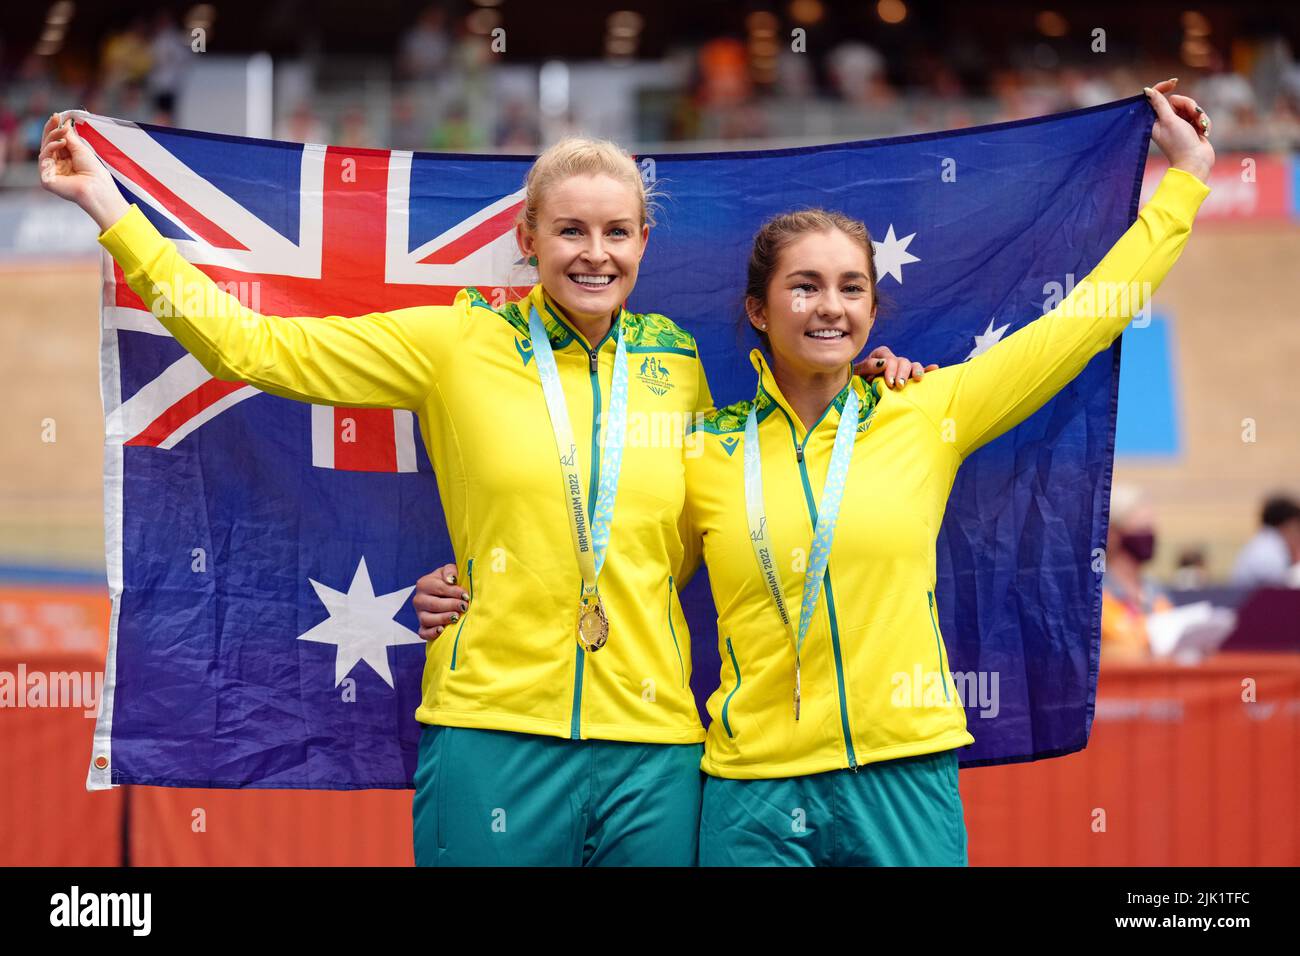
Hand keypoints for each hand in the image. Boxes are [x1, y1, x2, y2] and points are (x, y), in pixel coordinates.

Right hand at [38, 112, 129, 230]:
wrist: (98, 188)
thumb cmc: (94, 173)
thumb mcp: (81, 150)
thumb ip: (69, 137)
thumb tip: (64, 122)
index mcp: (66, 162)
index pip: (56, 142)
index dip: (55, 129)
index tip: (57, 116)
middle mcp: (57, 167)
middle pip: (48, 144)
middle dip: (51, 129)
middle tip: (55, 118)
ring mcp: (51, 173)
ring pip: (45, 149)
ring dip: (52, 137)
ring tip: (62, 131)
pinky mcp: (46, 179)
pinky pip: (44, 158)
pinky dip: (51, 148)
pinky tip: (60, 142)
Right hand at [412, 563, 468, 640]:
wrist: (447, 594)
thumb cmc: (450, 581)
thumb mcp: (450, 571)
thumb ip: (450, 570)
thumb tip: (451, 580)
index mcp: (424, 584)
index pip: (439, 588)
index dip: (454, 592)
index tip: (466, 595)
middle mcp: (419, 599)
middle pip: (434, 604)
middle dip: (451, 605)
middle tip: (464, 606)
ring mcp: (420, 614)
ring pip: (427, 619)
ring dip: (443, 618)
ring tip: (456, 617)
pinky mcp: (422, 627)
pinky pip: (423, 633)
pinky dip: (431, 633)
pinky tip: (442, 630)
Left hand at [854, 345, 938, 389]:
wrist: (858, 393)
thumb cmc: (856, 381)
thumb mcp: (857, 372)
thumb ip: (867, 366)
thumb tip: (883, 363)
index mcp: (881, 355)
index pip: (889, 358)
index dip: (890, 370)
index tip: (889, 383)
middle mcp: (894, 360)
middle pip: (903, 362)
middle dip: (902, 373)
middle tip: (899, 386)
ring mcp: (902, 369)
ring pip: (913, 366)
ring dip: (916, 371)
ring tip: (917, 379)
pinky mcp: (909, 378)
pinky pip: (920, 373)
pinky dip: (928, 371)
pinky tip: (935, 369)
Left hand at [1144, 78, 1214, 182]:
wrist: (1196, 161)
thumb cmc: (1180, 143)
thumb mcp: (1169, 120)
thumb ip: (1160, 104)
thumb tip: (1147, 90)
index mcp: (1155, 121)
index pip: (1156, 97)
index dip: (1164, 87)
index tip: (1174, 82)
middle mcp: (1165, 122)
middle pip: (1178, 100)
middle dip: (1189, 106)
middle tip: (1193, 118)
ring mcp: (1179, 124)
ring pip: (1191, 107)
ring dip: (1199, 115)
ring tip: (1201, 128)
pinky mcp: (1191, 127)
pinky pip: (1198, 115)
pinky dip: (1203, 122)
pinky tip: (1204, 132)